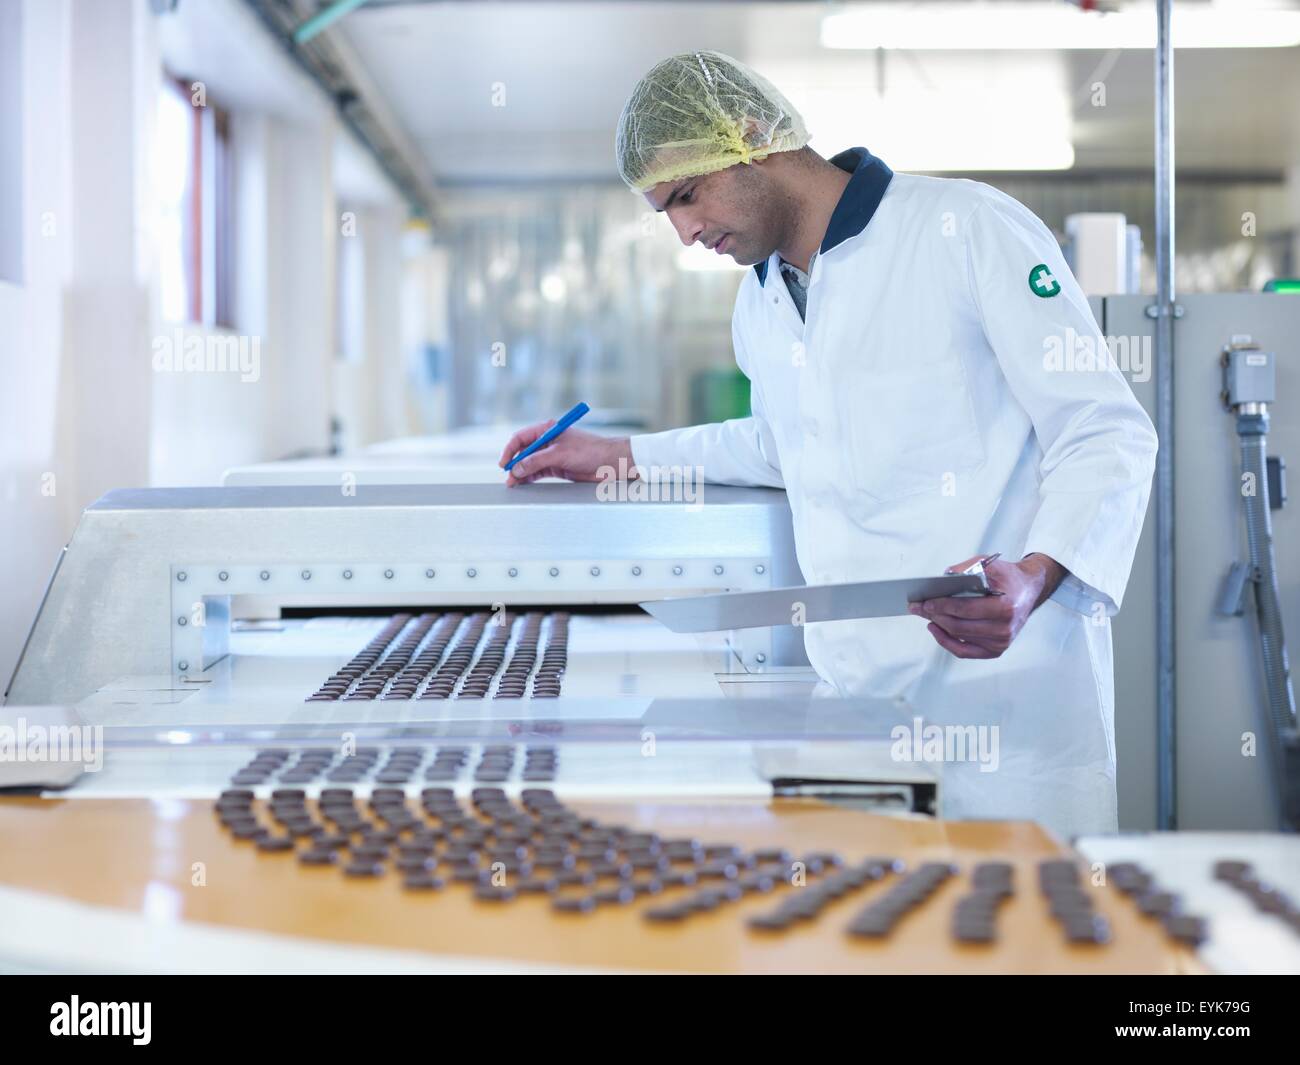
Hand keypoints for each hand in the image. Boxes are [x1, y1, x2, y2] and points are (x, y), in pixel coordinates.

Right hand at [498, 422, 636, 486]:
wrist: (611, 463)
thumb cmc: (591, 450)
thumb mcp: (560, 454)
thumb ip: (537, 461)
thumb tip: (517, 468)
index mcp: (548, 429)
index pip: (521, 437)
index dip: (510, 450)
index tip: (504, 463)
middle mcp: (548, 440)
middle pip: (524, 451)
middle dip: (515, 464)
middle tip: (508, 477)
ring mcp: (552, 454)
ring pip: (530, 463)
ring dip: (521, 473)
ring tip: (513, 484)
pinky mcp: (558, 467)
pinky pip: (538, 472)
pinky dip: (530, 477)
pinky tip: (524, 483)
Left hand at [907, 553, 1065, 659]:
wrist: (1028, 589)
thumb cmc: (1008, 577)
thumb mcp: (989, 564)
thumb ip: (966, 569)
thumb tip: (942, 579)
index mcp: (1005, 607)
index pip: (965, 610)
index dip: (941, 606)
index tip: (924, 601)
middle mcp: (1004, 629)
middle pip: (959, 626)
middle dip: (934, 615)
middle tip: (918, 607)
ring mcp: (1001, 642)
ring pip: (959, 638)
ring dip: (938, 626)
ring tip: (925, 615)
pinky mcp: (996, 650)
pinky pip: (965, 651)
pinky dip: (947, 642)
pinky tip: (936, 629)